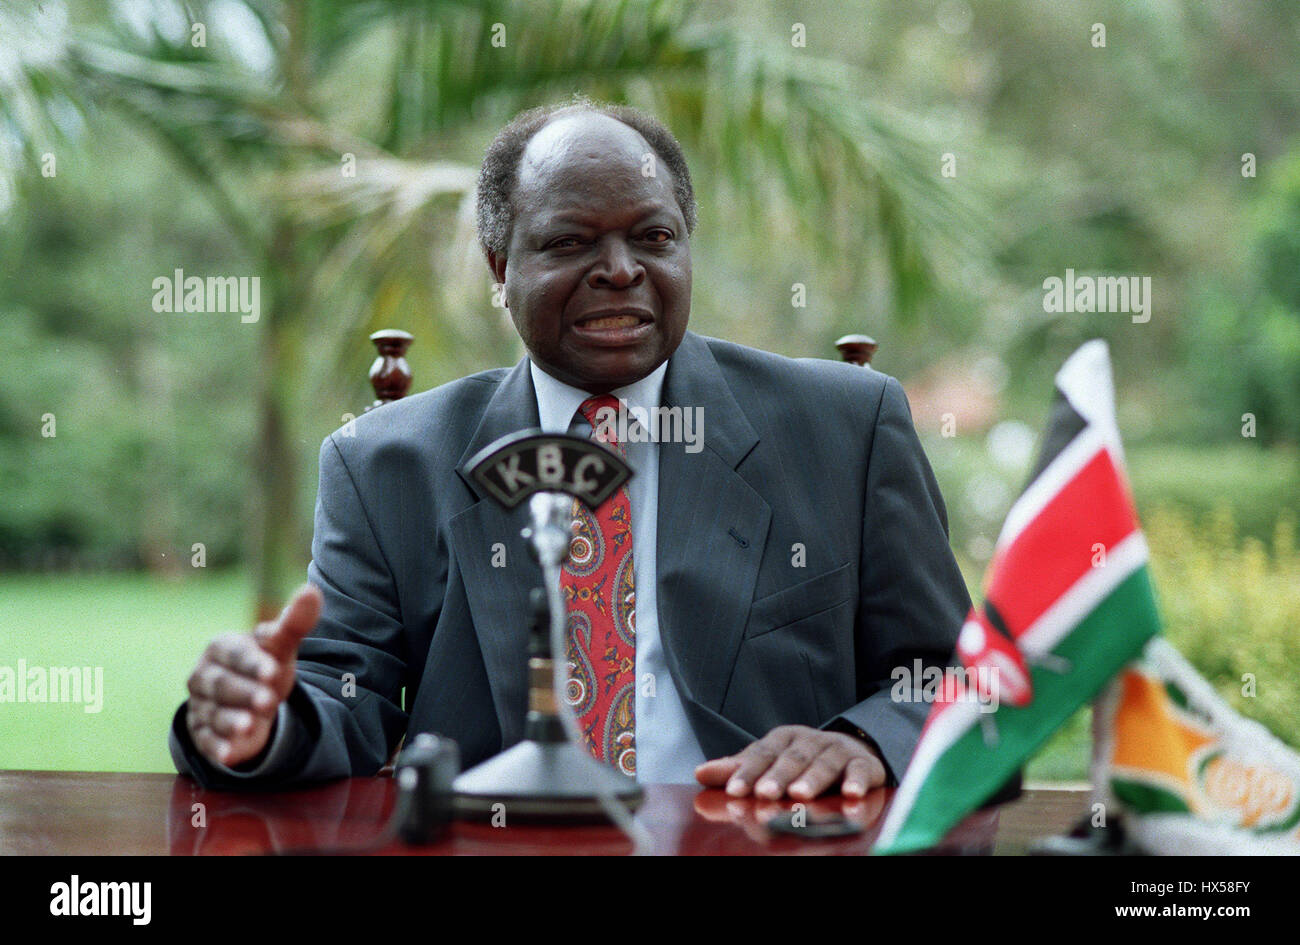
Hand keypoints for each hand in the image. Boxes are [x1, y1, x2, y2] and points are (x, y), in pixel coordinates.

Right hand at [185, 584, 321, 767]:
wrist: (251, 697)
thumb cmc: (265, 664)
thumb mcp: (281, 646)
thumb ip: (295, 622)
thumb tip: (312, 590)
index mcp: (220, 648)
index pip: (235, 654)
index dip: (253, 663)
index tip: (273, 670)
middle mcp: (204, 676)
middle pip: (222, 685)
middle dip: (245, 692)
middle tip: (268, 700)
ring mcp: (201, 705)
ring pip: (214, 714)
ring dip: (231, 721)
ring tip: (250, 725)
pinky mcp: (203, 733)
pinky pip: (207, 741)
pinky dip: (217, 747)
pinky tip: (229, 754)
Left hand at [694, 724, 886, 800]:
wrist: (850, 750)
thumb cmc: (799, 762)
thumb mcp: (767, 762)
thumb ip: (737, 770)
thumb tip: (699, 773)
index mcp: (782, 739)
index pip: (761, 754)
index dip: (747, 772)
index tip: (733, 791)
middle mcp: (809, 740)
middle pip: (792, 759)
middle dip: (777, 777)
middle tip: (764, 794)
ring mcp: (837, 750)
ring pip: (824, 764)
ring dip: (812, 779)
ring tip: (800, 795)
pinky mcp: (863, 763)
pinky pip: (860, 771)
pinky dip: (856, 782)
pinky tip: (851, 795)